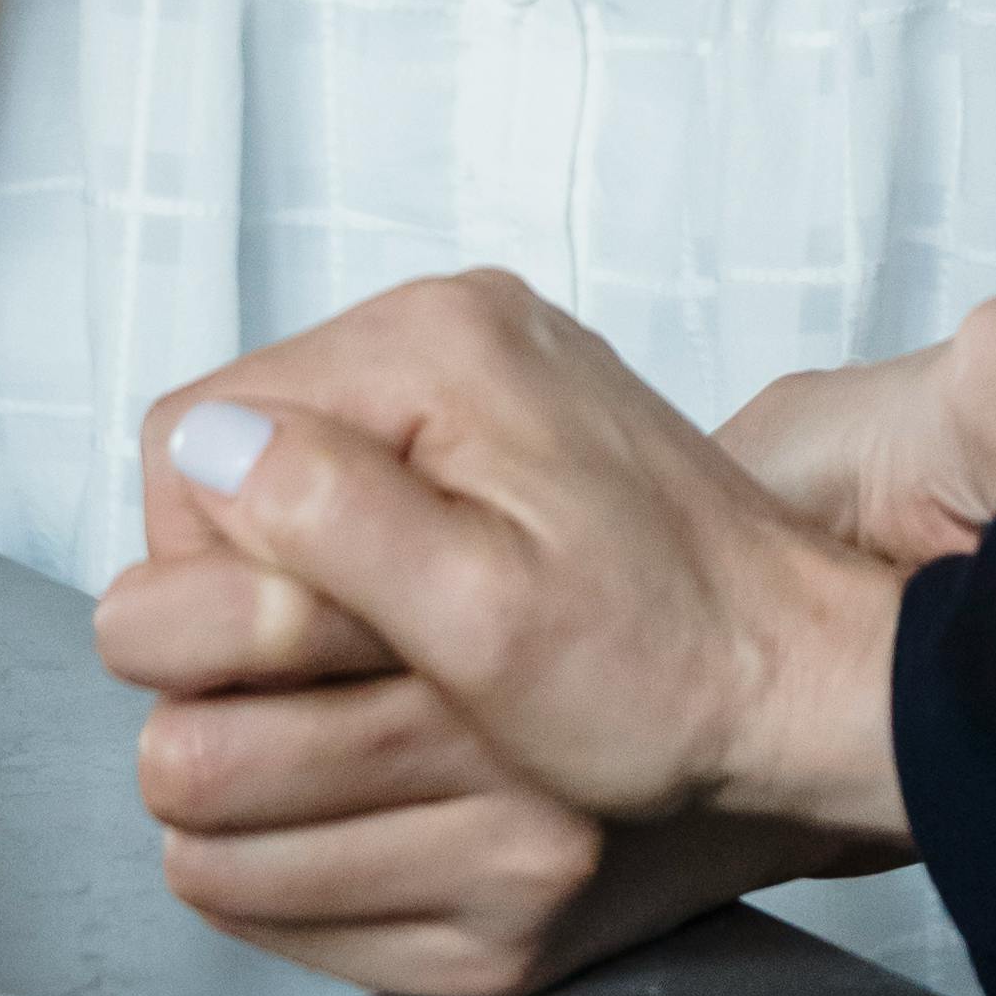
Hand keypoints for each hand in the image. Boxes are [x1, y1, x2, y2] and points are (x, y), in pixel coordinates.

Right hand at [103, 279, 913, 982]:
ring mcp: (485, 366)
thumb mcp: (482, 621)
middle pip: (241, 446)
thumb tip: (205, 451)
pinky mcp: (508, 419)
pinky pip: (372, 480)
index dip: (209, 573)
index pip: (193, 433)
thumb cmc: (668, 667)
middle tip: (354, 662)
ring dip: (320, 572)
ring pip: (297, 471)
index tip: (291, 661)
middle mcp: (453, 324)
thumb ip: (331, 520)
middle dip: (262, 572)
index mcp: (433, 343)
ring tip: (406, 649)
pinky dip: (381, 560)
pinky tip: (445, 621)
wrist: (802, 671)